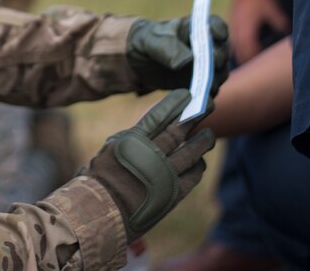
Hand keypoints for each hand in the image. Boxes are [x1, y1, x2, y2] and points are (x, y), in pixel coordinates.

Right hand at [83, 89, 215, 241]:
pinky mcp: (172, 194)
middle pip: (179, 131)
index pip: (159, 115)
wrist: (100, 213)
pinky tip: (200, 162)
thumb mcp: (111, 149)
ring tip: (209, 135)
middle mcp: (151, 155)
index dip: (175, 104)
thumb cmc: (100, 179)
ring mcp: (164, 175)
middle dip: (195, 117)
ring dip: (202, 142)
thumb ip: (132, 136)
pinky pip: (192, 177)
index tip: (187, 95)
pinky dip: (198, 168)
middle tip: (208, 106)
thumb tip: (153, 125)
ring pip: (190, 153)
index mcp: (133, 140)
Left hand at [127, 16, 228, 94]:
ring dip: (215, 79)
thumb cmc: (145, 42)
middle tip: (213, 64)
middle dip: (219, 58)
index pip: (215, 25)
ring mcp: (203, 67)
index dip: (220, 30)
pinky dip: (206, 95)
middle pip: (222, 52)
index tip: (219, 36)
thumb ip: (167, 47)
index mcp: (194, 28)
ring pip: (220, 73)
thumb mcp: (150, 40)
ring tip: (204, 85)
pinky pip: (209, 91)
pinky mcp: (199, 85)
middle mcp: (204, 47)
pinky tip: (196, 98)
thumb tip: (187, 60)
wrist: (137, 62)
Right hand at [227, 0, 288, 63]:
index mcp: (249, 28)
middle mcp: (239, 30)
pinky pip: (233, 39)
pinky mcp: (232, 23)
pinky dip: (237, 46)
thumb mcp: (271, 9)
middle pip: (240, 50)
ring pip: (235, 46)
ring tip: (247, 60)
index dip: (254, 56)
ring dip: (240, 53)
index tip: (260, 62)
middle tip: (254, 66)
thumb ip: (278, 20)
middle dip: (246, 58)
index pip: (250, 48)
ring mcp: (234, 26)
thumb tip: (287, 29)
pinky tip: (242, 47)